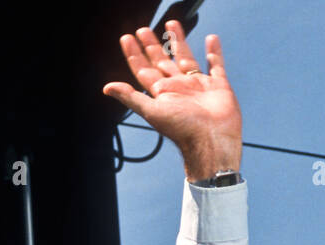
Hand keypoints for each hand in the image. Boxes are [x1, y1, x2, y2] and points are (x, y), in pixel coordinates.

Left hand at [103, 20, 241, 180]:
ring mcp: (197, 85)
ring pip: (185, 57)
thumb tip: (107, 87)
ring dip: (178, 41)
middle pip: (161, 61)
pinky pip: (215, 64)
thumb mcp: (151, 111)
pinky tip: (210, 38)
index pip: (143, 70)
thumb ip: (131, 97)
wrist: (212, 140)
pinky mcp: (218, 86)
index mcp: (161, 93)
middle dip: (152, 45)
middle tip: (142, 29)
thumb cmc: (181, 129)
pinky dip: (214, 52)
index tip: (127, 39)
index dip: (134, 54)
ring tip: (171, 24)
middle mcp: (177, 87)